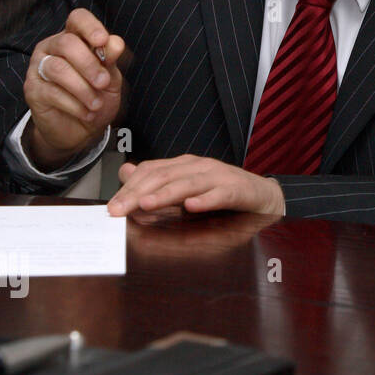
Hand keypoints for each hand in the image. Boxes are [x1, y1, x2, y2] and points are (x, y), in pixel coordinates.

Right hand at [24, 9, 126, 169]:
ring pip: (57, 68)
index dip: (90, 26)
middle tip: (104, 82)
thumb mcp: (110, 77)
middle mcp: (53, 47)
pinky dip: (74, 104)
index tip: (102, 41)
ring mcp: (39, 67)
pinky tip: (86, 112)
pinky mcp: (32, 89)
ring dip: (82, 88)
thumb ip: (111, 60)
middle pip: (66, 43)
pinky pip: (51, 91)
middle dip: (89, 64)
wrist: (82, 129)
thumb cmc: (97, 95)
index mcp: (75, 38)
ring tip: (96, 104)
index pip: (77, 19)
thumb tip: (115, 42)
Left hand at [107, 155, 285, 217]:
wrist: (262, 194)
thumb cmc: (223, 190)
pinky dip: (205, 200)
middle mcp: (200, 166)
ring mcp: (220, 176)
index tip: (112, 207)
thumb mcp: (186, 185)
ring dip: (165, 194)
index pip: (151, 170)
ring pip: (188, 183)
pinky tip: (191, 207)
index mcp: (185, 164)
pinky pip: (220, 194)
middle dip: (139, 193)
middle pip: (165, 176)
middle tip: (119, 210)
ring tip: (146, 205)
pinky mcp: (237, 190)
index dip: (130, 187)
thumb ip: (158, 180)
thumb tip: (126, 171)